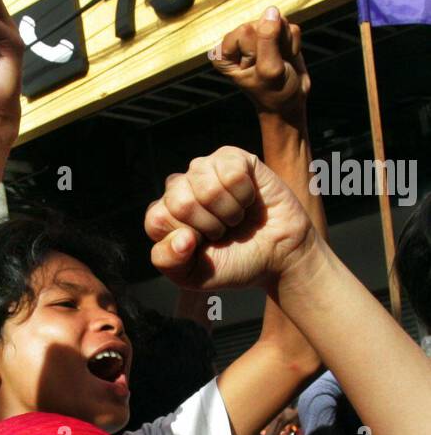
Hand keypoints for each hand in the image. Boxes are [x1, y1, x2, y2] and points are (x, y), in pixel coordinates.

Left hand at [145, 147, 314, 290]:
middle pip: (179, 202)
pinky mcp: (232, 158)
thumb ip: (169, 262)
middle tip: (223, 231)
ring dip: (228, 212)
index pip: (156, 220)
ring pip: (206, 187)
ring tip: (236, 217)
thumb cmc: (234, 263)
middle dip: (209, 226)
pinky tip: (248, 200)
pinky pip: (231, 173)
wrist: (279, 256)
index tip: (203, 246)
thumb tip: (181, 237)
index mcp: (163, 214)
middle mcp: (179, 187)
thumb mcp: (194, 276)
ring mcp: (204, 169)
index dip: (185, 240)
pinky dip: (245, 195)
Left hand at [210, 7, 309, 122]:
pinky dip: (293, 45)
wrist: (290, 103)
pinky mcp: (276, 35)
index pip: (245, 31)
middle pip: (261, 23)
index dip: (258, 50)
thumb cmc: (274, 93)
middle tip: (272, 66)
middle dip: (273, 45)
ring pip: (278, 22)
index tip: (258, 68)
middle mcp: (237, 42)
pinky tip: (286, 58)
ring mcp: (257, 37)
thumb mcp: (269, 69)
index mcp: (224, 53)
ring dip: (285, 45)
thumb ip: (268, 39)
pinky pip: (291, 27)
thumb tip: (272, 10)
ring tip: (280, 62)